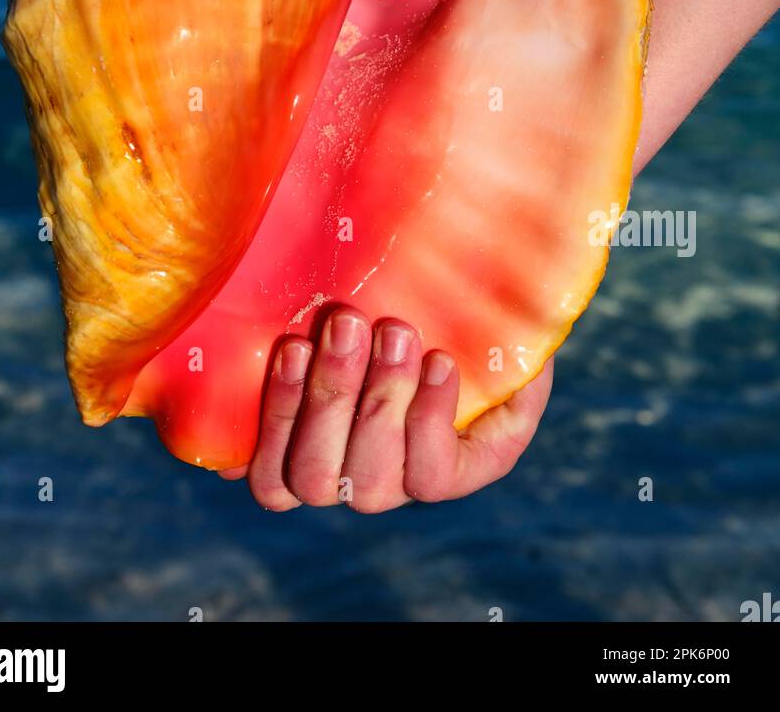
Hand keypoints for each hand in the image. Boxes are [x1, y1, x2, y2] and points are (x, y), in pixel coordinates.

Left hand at [219, 306, 553, 511]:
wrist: (405, 311)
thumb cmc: (467, 324)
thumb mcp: (508, 337)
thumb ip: (519, 349)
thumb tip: (527, 339)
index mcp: (455, 465)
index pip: (434, 477)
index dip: (432, 423)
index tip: (441, 356)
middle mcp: (390, 483)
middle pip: (370, 479)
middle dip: (379, 398)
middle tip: (389, 327)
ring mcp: (334, 475)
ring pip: (314, 476)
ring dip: (326, 397)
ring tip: (339, 326)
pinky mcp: (285, 457)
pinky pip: (268, 471)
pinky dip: (276, 415)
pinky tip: (291, 351)